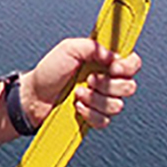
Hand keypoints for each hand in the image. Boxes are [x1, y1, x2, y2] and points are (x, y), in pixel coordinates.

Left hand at [22, 37, 141, 130]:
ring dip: (95, 99)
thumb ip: (93, 46)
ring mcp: (102, 100)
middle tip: (88, 80)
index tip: (113, 68)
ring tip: (77, 93)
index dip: (127, 67)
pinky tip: (77, 106)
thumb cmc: (49, 71)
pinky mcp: (94, 117)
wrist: (34, 96)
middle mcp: (107, 81)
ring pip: (117, 105)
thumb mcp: (69, 48)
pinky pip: (105, 120)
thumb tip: (115, 55)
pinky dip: (90, 114)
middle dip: (107, 85)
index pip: (133, 64)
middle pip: (129, 87)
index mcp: (104, 62)